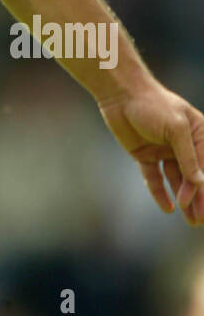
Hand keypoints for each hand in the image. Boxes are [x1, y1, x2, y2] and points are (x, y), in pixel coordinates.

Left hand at [97, 81, 203, 224]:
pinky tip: (168, 208)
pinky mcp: (145, 154)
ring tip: (190, 220)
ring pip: (176, 180)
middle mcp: (183, 144)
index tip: (202, 209)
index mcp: (198, 134)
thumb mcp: (175, 127)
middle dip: (197, 199)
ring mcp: (164, 150)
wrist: (120, 93)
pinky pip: (155, 177)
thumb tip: (199, 182)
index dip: (203, 189)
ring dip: (183, 199)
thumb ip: (188, 156)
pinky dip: (160, 192)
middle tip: (199, 221)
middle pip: (192, 176)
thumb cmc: (152, 103)